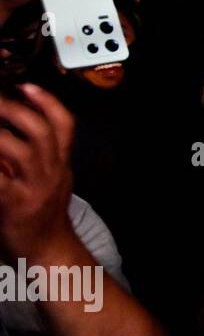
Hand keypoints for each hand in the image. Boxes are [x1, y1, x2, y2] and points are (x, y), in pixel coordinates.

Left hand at [0, 84, 75, 262]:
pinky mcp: (14, 204)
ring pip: (21, 151)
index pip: (64, 126)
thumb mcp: (50, 179)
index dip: (48, 102)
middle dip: (15, 110)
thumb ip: (37, 155)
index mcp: (59, 164)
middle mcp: (51, 173)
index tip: (27, 86)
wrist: (46, 249)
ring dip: (0, 133)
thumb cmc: (41, 213)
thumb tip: (12, 127)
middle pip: (41, 132)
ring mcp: (34, 188)